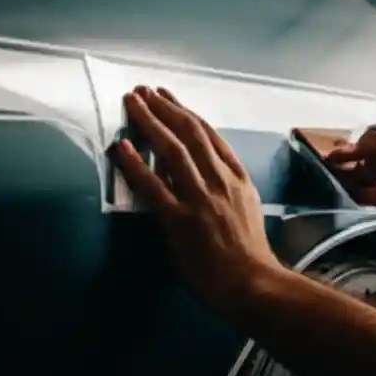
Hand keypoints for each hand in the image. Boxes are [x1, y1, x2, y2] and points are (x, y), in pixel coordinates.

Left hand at [111, 87, 282, 316]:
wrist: (254, 285)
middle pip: (189, 133)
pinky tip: (122, 147)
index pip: (208, 135)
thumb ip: (229, 186)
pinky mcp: (180, 220)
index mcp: (236, 178)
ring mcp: (199, 199)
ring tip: (132, 103)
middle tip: (144, 90)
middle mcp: (218, 181)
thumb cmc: (250, 255)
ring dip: (149, 122)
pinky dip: (136, 164)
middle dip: (164, 107)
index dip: (185, 112)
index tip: (168, 98)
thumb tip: (208, 171)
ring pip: (172, 150)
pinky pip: (153, 186)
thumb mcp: (248, 209)